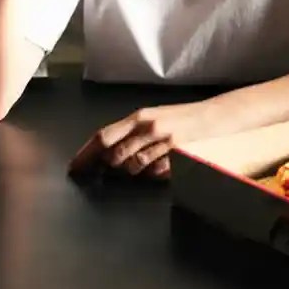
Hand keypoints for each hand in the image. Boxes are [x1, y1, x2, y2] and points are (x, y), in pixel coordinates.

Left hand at [69, 101, 218, 179]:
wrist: (213, 115)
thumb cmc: (180, 117)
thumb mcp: (152, 118)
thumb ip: (131, 132)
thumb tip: (107, 149)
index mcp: (137, 117)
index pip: (103, 135)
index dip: (86, 153)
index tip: (75, 167)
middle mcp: (146, 126)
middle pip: (115, 152)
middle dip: (105, 165)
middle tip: (98, 173)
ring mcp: (162, 139)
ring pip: (133, 164)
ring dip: (131, 170)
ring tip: (138, 166)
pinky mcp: (177, 151)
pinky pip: (156, 170)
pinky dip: (152, 173)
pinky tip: (157, 169)